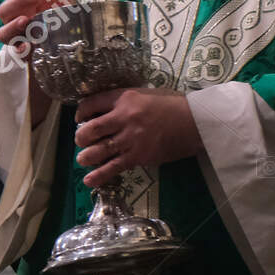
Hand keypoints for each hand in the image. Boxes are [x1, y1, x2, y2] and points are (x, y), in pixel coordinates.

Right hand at [0, 0, 75, 125]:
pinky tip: (25, 47)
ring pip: (3, 29)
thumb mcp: (65, 7)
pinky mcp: (19, 50)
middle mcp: (16, 16)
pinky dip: (17, 47)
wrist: (58, 53)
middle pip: (7, 5)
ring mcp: (15, 34)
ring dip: (13, 23)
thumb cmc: (60, 23)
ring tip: (25, 20)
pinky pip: (12, 49)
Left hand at [73, 87, 201, 188]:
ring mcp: (130, 138)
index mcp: (124, 98)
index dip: (81, 112)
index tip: (80, 118)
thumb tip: (108, 110)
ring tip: (84, 159)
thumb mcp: (146, 93)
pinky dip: (99, 176)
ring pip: (98, 150)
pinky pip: (113, 167)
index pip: (92, 103)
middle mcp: (123, 117)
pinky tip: (89, 180)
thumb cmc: (173, 105)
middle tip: (82, 141)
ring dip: (86, 157)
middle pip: (90, 129)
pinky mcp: (138, 156)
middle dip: (81, 137)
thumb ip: (126, 101)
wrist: (194, 122)